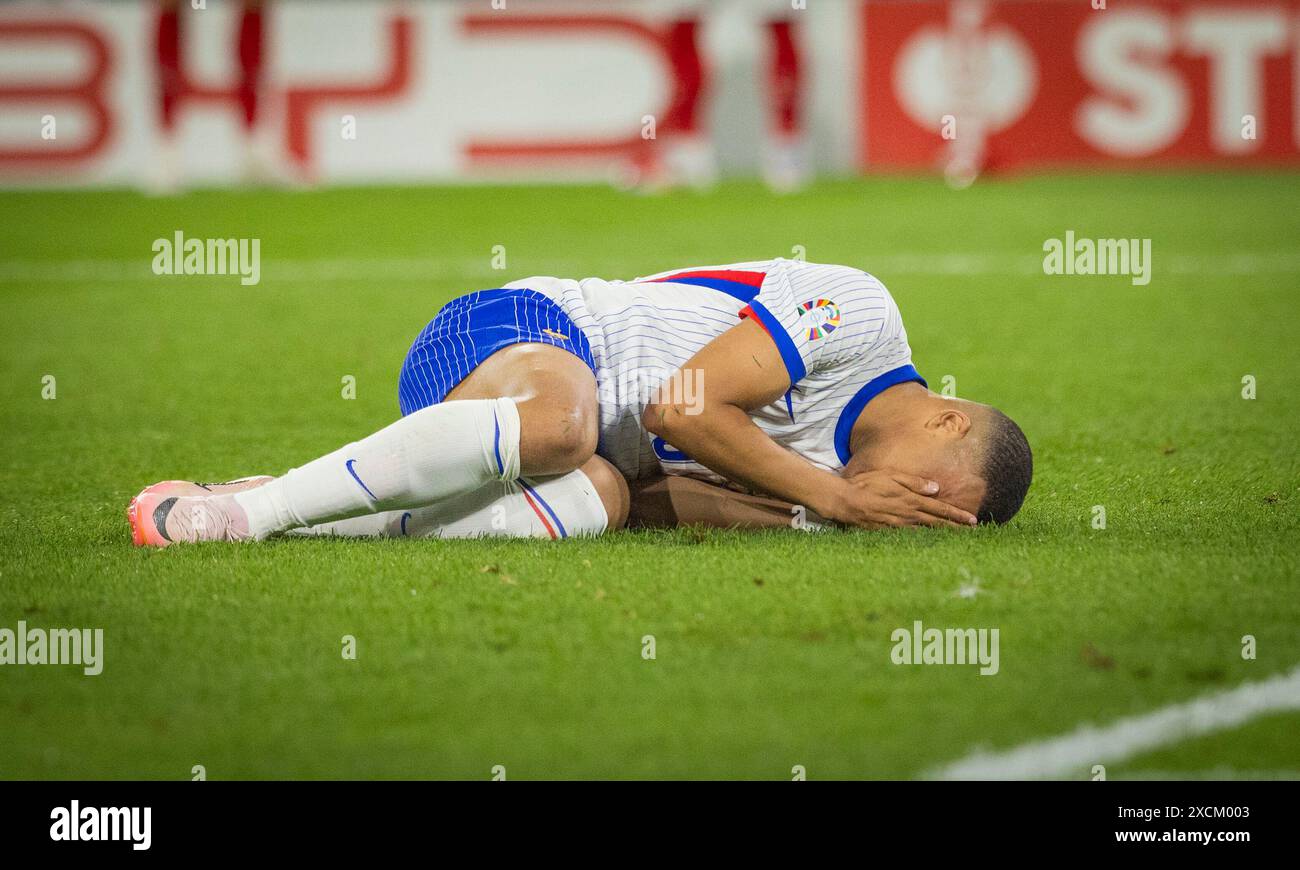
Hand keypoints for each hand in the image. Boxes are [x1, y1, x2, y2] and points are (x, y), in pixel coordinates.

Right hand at [823, 470, 977, 529]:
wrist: (845, 502)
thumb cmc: (866, 484)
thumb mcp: (891, 475)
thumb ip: (914, 482)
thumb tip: (936, 488)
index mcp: (911, 500)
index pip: (940, 509)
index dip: (957, 515)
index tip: (973, 520)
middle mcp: (908, 516)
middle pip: (937, 524)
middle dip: (956, 528)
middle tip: (973, 533)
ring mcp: (899, 527)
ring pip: (927, 533)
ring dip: (943, 536)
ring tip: (956, 539)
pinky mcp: (889, 534)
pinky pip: (911, 539)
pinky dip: (924, 542)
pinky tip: (931, 544)